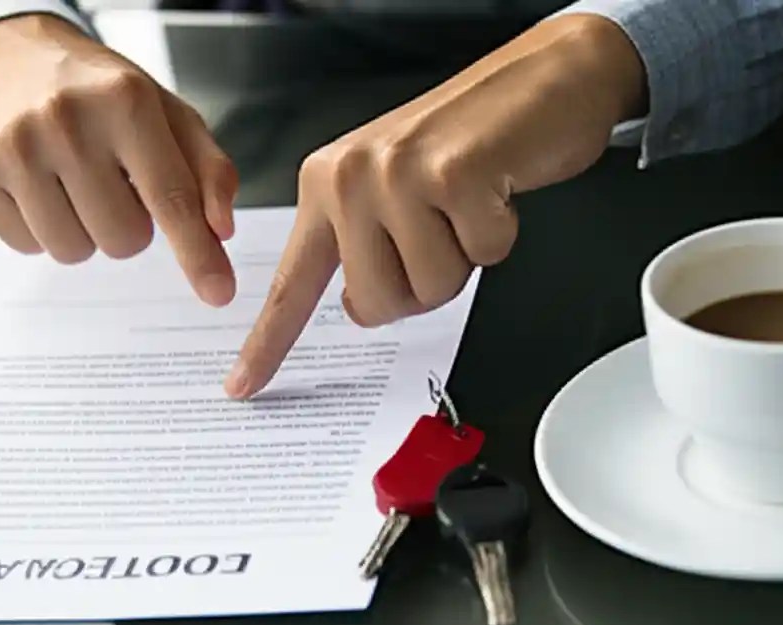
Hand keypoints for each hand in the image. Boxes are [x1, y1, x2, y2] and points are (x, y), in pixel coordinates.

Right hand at [0, 14, 237, 305]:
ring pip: (73, 251)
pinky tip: (38, 185)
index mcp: (125, 101)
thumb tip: (220, 231)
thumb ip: (206, 170)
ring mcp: (14, 146)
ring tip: (74, 182)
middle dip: (129, 225)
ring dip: (84, 231)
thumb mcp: (166, 114)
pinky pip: (26, 246)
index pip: (171, 197)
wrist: (6, 54)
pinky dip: (41, 228)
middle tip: (113, 184)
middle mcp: (66, 120)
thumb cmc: (100, 93)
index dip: (198, 253)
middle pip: (123, 240)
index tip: (219, 293)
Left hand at [225, 14, 645, 396]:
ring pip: (430, 290)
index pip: (292, 282)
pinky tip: (495, 190)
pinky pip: (481, 258)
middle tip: (440, 229)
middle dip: (421, 285)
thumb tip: (356, 306)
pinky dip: (500, 234)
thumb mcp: (393, 189)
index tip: (242, 386)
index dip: (268, 342)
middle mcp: (350, 178)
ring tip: (467, 204)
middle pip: (376, 306)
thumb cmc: (469, 141)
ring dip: (463, 258)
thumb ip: (363, 247)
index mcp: (326, 185)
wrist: (540, 80)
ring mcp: (397, 175)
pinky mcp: (452, 176)